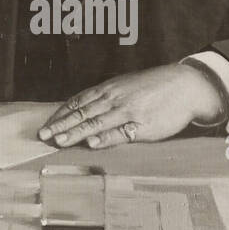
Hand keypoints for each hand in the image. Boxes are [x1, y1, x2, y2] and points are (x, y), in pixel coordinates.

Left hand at [38, 64, 224, 149]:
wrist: (186, 86)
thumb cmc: (155, 88)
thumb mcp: (126, 87)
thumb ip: (106, 98)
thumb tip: (83, 110)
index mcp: (109, 90)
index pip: (77, 102)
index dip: (60, 115)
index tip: (45, 126)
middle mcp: (115, 99)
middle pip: (82, 113)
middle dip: (61, 125)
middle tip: (42, 136)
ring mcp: (128, 112)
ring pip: (97, 122)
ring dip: (76, 132)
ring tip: (60, 141)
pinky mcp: (143, 126)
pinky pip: (121, 132)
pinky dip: (105, 138)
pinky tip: (92, 143)